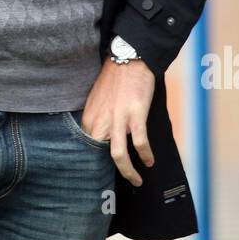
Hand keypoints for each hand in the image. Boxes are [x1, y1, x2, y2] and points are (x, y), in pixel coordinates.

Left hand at [81, 58, 155, 186]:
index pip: (88, 149)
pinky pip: (139, 142)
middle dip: (110, 173)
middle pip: (100, 156)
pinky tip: (149, 161)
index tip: (103, 175)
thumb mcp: (97, 101)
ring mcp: (117, 118)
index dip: (96, 165)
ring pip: (118, 155)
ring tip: (137, 180)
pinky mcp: (134, 114)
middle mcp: (100, 120)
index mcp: (89, 118)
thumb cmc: (114, 79)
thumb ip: (97, 120)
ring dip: (128, 172)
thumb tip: (102, 138)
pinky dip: (145, 154)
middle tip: (122, 181)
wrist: (128, 58)